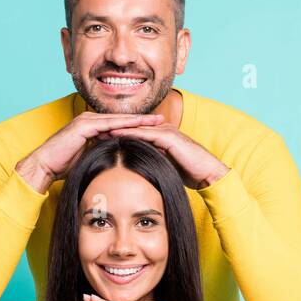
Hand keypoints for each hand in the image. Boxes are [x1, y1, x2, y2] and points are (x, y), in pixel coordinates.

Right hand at [15, 111, 166, 192]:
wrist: (44, 165)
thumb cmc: (64, 166)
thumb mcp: (90, 159)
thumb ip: (102, 155)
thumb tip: (117, 163)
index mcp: (93, 126)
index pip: (120, 125)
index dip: (139, 126)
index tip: (156, 128)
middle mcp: (91, 119)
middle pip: (123, 119)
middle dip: (143, 119)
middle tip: (163, 119)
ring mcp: (87, 120)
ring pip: (118, 119)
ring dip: (138, 120)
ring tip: (157, 121)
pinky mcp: (83, 125)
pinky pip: (109, 124)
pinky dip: (125, 125)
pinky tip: (140, 126)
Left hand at [101, 122, 229, 190]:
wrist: (208, 174)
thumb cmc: (189, 174)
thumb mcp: (164, 168)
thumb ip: (151, 165)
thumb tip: (136, 174)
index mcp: (159, 136)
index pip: (133, 131)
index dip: (115, 133)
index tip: (96, 136)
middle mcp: (161, 129)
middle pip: (131, 126)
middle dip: (112, 126)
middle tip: (91, 129)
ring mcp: (165, 131)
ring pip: (135, 126)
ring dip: (117, 127)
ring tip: (97, 129)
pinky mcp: (168, 136)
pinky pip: (144, 132)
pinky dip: (128, 132)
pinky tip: (114, 134)